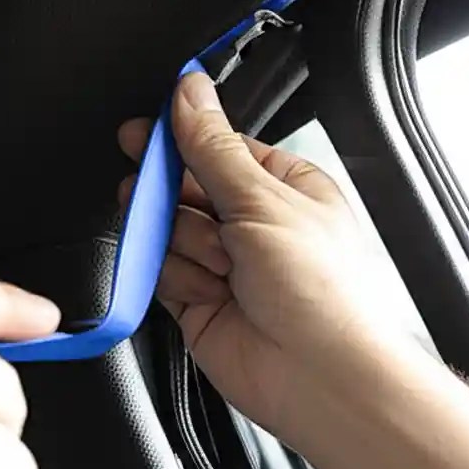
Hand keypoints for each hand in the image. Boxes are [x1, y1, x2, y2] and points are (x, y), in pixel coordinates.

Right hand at [117, 73, 419, 448]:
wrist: (321, 376)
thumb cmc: (325, 291)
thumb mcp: (265, 198)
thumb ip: (213, 146)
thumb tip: (190, 92)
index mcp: (284, 186)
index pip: (217, 145)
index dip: (179, 138)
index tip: (144, 132)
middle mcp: (254, 223)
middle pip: (184, 187)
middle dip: (173, 195)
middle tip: (154, 191)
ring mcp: (226, 265)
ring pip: (168, 230)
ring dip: (184, 242)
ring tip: (220, 264)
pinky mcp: (199, 303)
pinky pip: (161, 272)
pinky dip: (174, 276)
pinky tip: (205, 288)